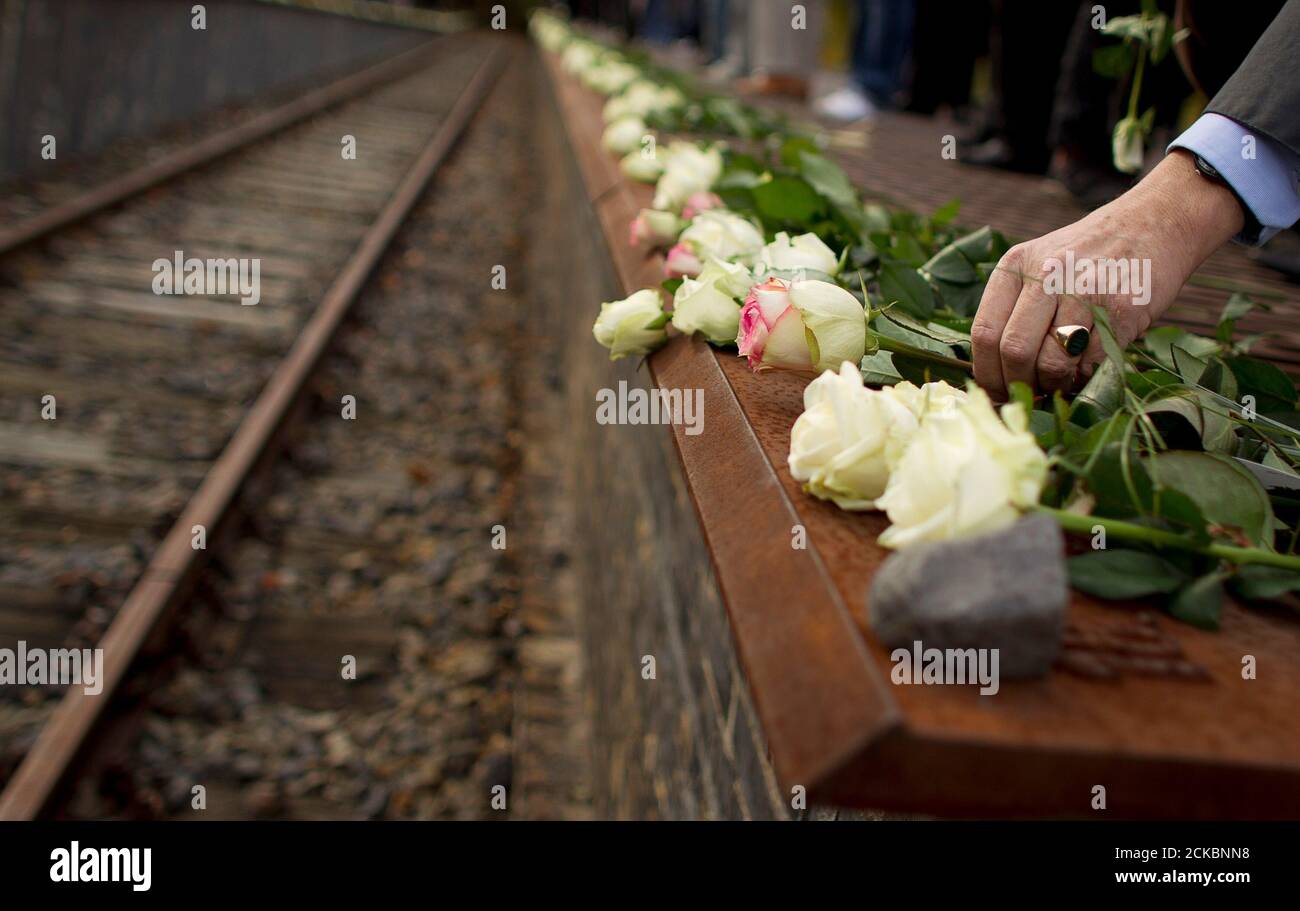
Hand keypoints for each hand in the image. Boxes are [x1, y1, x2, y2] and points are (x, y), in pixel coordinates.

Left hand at [970, 150, 1244, 400]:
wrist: (1153, 222)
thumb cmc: (1087, 258)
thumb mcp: (1038, 267)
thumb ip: (1014, 312)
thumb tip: (996, 379)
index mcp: (1015, 265)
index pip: (985, 333)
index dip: (987, 374)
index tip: (995, 394)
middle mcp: (1046, 275)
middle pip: (1015, 352)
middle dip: (1020, 385)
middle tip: (1031, 394)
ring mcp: (1085, 290)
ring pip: (1053, 363)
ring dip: (1056, 385)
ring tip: (1063, 379)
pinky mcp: (1122, 308)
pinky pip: (1092, 363)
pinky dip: (1087, 377)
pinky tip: (1089, 365)